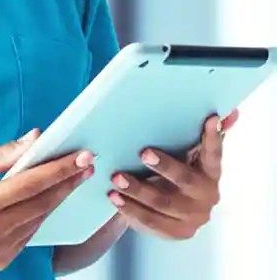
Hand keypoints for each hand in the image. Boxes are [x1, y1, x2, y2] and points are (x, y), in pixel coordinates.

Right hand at [0, 129, 94, 272]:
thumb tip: (32, 140)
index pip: (31, 183)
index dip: (60, 169)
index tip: (81, 157)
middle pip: (43, 203)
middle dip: (67, 183)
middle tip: (85, 167)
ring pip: (38, 221)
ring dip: (55, 201)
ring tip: (67, 182)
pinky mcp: (0, 262)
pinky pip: (27, 236)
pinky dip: (36, 218)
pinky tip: (40, 204)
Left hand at [107, 109, 239, 239]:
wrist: (171, 216)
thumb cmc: (176, 176)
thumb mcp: (186, 157)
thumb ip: (201, 137)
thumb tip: (229, 112)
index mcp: (211, 172)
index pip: (214, 153)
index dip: (213, 138)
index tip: (209, 118)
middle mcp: (207, 195)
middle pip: (185, 180)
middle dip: (164, 166)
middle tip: (143, 152)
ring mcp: (192, 216)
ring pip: (163, 203)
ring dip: (138, 190)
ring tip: (116, 178)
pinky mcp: (176, 231)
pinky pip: (151, 221)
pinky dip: (131, 209)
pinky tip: (114, 197)